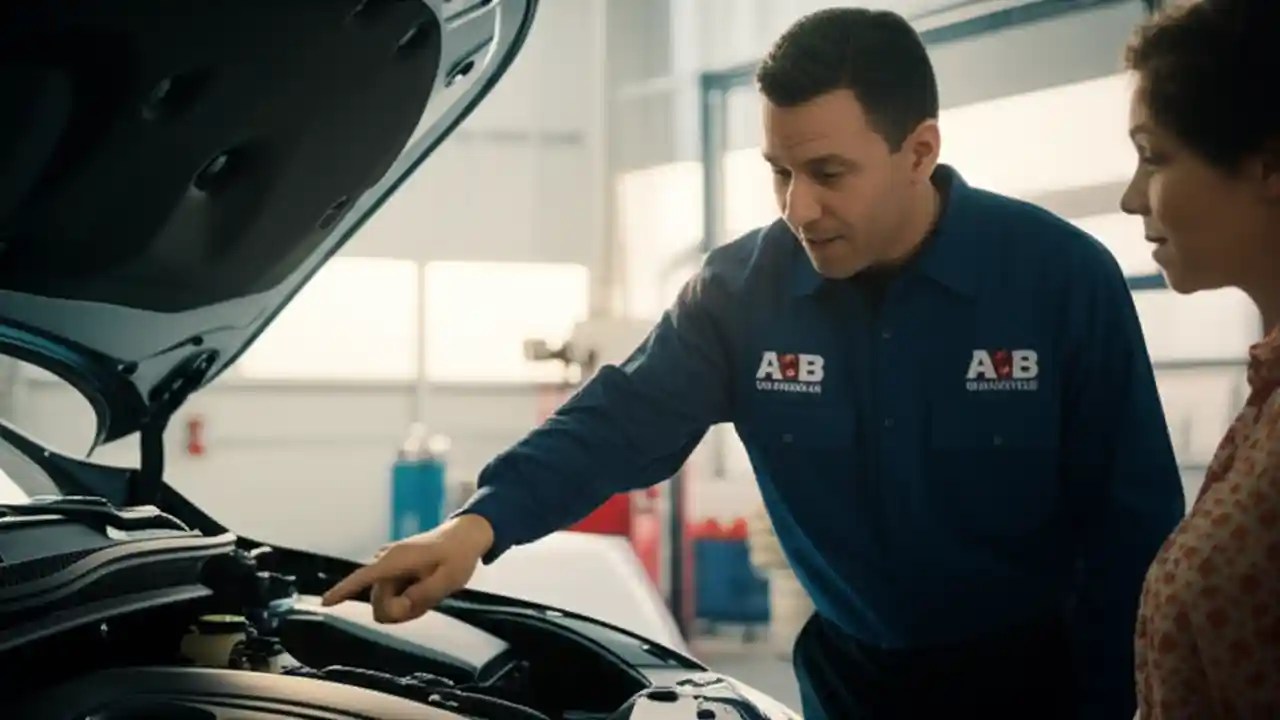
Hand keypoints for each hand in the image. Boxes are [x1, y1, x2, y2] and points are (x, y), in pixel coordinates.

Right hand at [321, 514, 494, 622]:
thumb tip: (401, 606)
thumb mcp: (450, 579)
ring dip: (406, 607)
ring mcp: (389, 566)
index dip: (343, 590)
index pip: (363, 577)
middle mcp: (386, 562)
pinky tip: (425, 590)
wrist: (465, 536)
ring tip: (430, 594)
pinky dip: (407, 600)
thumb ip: (426, 594)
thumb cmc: (459, 556)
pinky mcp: (393, 570)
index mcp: (396, 560)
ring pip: (386, 603)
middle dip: (398, 612)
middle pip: (378, 604)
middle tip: (426, 604)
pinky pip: (392, 596)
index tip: (324, 602)